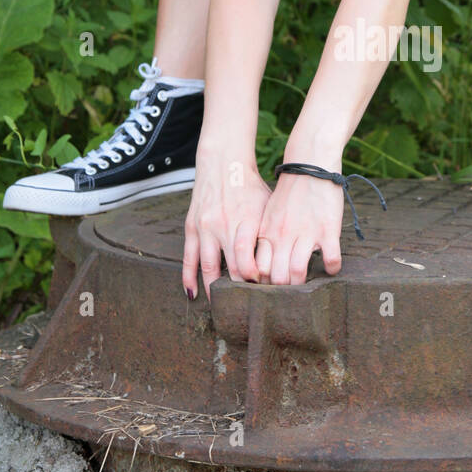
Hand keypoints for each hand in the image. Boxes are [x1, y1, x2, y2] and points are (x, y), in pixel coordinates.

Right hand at [183, 153, 271, 299]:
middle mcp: (223, 226)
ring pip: (207, 266)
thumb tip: (283, 261)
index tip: (260, 290)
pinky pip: (188, 258)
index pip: (246, 258)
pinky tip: (193, 294)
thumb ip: (269, 233)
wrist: (222, 164)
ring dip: (215, 289)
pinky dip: (188, 278)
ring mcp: (205, 227)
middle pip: (229, 267)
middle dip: (238, 289)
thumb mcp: (266, 206)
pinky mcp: (192, 227)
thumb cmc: (250, 187)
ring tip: (222, 307)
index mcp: (244, 221)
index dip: (252, 278)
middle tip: (245, 307)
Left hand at [254, 168, 344, 284]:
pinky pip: (331, 258)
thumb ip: (265, 238)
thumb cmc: (289, 193)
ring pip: (298, 272)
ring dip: (303, 284)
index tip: (270, 288)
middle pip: (277, 276)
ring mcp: (306, 233)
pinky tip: (331, 267)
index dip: (263, 284)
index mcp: (268, 232)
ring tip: (308, 284)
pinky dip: (332, 268)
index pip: (259, 268)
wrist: (310, 165)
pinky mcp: (328, 229)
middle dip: (283, 290)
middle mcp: (284, 235)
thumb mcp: (269, 214)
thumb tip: (261, 265)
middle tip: (289, 292)